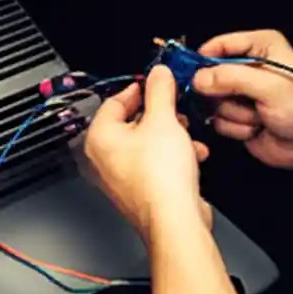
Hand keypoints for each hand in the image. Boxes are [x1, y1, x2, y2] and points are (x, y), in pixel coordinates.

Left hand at [84, 66, 211, 242]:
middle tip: (176, 108)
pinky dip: (173, 157)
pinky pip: (155, 164)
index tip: (157, 82)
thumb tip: (158, 74)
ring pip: (147, 144)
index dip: (139, 88)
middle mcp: (104, 159)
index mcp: (99, 138)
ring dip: (172, 135)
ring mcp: (121, 178)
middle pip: (131, 123)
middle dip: (160, 114)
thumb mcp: (163, 119)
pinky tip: (192, 156)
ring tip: (188, 135)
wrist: (175, 219)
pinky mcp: (140, 191)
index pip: (114, 101)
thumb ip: (160, 91)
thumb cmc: (161, 177)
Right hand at [193, 30, 292, 171]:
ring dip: (235, 113)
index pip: (220, 45)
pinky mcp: (237, 116)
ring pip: (213, 101)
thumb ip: (232, 78)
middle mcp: (248, 66)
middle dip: (224, 93)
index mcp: (260, 46)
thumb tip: (198, 78)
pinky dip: (236, 127)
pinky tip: (257, 128)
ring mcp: (240, 93)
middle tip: (243, 101)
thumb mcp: (269, 87)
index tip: (196, 76)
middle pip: (210, 75)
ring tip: (259, 117)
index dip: (205, 60)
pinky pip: (219, 120)